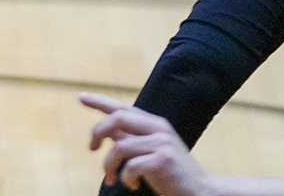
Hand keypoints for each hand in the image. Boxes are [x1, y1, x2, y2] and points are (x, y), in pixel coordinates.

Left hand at [82, 93, 218, 195]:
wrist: (202, 192)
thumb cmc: (171, 173)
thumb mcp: (149, 151)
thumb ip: (129, 139)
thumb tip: (105, 131)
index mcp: (155, 124)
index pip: (122, 107)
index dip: (100, 101)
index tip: (81, 97)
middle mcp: (159, 128)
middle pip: (117, 119)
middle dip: (97, 133)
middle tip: (91, 149)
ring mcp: (163, 143)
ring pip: (118, 147)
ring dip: (108, 165)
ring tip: (111, 178)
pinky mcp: (164, 161)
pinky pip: (131, 166)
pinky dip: (125, 178)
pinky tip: (132, 185)